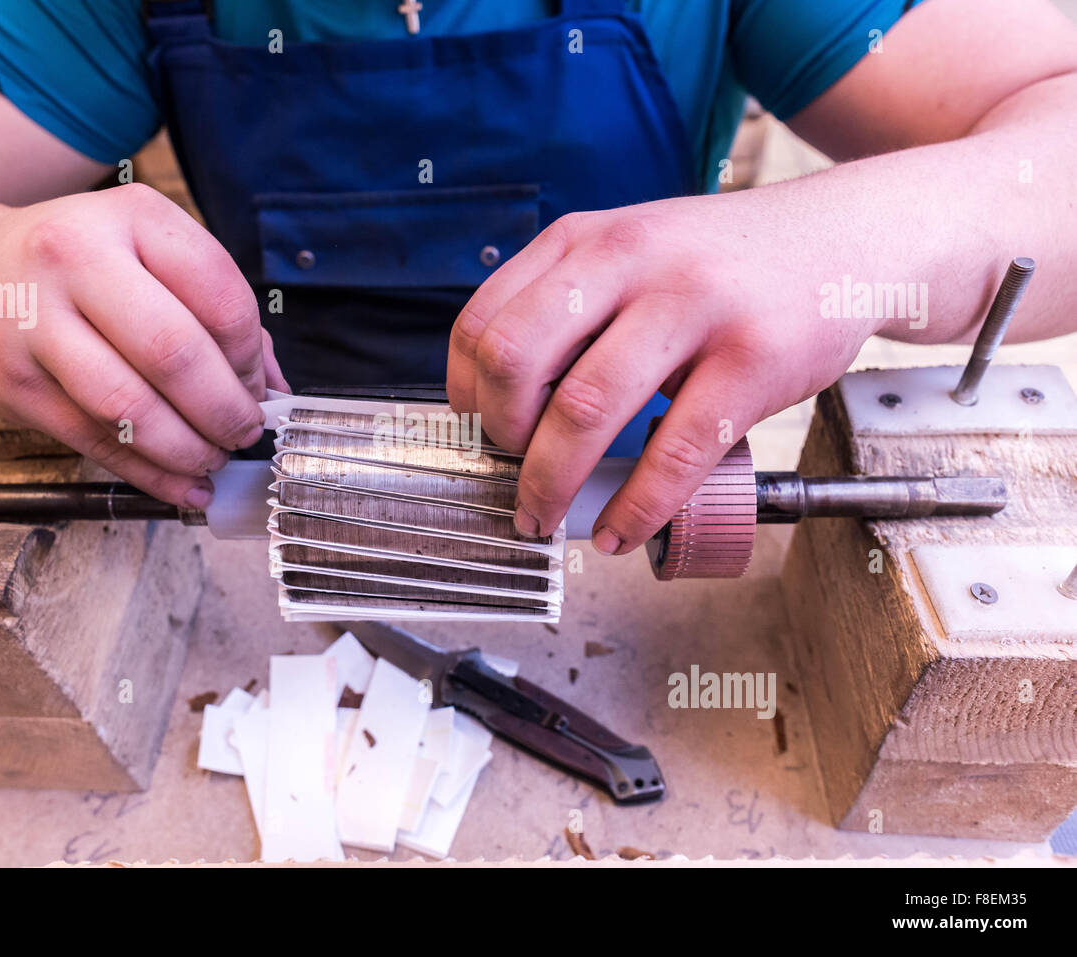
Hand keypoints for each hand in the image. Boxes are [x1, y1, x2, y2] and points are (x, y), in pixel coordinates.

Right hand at [0, 183, 287, 507]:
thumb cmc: (77, 265)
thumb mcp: (146, 252)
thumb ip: (215, 310)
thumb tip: (275, 388)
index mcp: (130, 217)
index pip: (219, 295)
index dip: (251, 357)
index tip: (260, 387)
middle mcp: (75, 259)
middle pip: (175, 353)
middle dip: (225, 409)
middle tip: (245, 432)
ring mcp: (34, 323)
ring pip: (130, 406)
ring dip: (188, 449)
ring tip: (214, 459)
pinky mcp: (11, 384)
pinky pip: (94, 442)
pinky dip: (150, 474)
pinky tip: (183, 486)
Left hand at [446, 195, 883, 554]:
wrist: (844, 241)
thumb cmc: (719, 265)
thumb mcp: (630, 254)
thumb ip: (568, 308)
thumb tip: (502, 407)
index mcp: (584, 241)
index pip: (483, 322)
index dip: (464, 394)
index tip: (474, 435)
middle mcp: (629, 262)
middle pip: (516, 361)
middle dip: (499, 438)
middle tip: (511, 475)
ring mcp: (692, 307)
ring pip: (586, 409)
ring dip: (551, 483)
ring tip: (545, 518)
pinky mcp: (751, 360)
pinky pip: (673, 452)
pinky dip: (635, 507)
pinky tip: (619, 531)